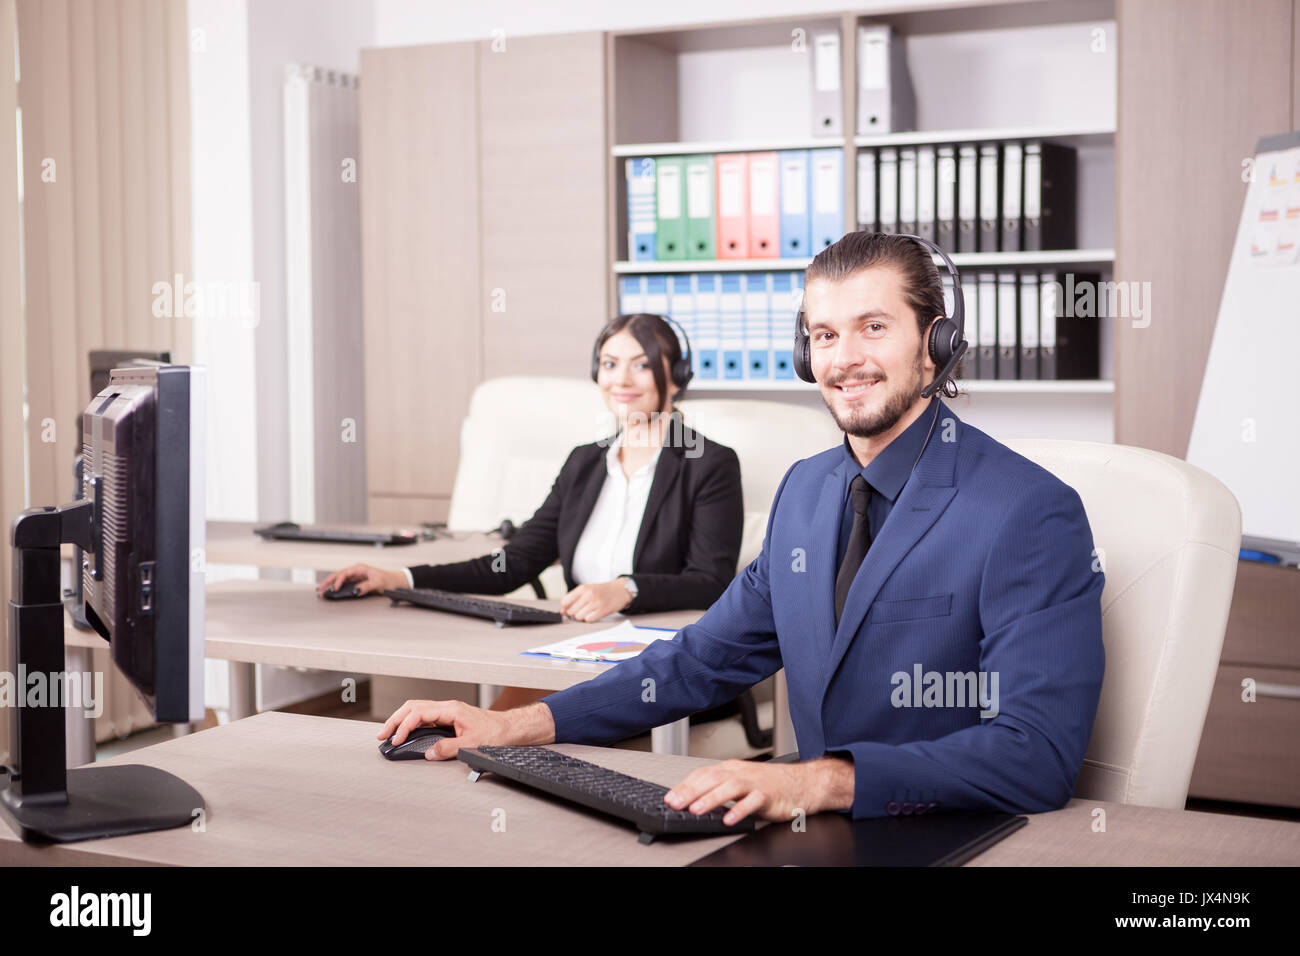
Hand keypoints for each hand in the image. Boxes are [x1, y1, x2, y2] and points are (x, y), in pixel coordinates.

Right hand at [316, 563, 405, 597]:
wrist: (396, 582)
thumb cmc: (389, 580)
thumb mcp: (379, 583)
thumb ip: (367, 586)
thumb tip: (356, 590)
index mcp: (360, 568)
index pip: (345, 574)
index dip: (339, 581)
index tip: (335, 589)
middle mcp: (356, 571)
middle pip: (338, 575)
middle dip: (328, 582)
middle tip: (319, 589)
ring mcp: (356, 576)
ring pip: (339, 580)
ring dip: (330, 585)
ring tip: (321, 591)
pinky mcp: (357, 582)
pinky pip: (344, 584)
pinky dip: (336, 588)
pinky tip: (331, 592)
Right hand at [377, 698, 554, 759]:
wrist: (511, 729)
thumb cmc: (497, 733)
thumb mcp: (472, 744)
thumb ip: (448, 749)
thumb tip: (428, 753)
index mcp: (451, 709)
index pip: (419, 713)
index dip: (404, 727)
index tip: (395, 740)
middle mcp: (447, 707)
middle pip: (413, 707)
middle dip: (395, 720)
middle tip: (382, 735)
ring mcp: (448, 712)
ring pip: (417, 710)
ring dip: (401, 721)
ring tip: (389, 734)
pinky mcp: (449, 719)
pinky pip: (424, 717)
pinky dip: (411, 724)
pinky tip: (406, 733)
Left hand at [559, 579, 633, 621]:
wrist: (619, 591)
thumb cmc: (602, 591)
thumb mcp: (587, 590)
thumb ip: (574, 599)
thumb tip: (562, 611)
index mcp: (582, 588)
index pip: (564, 602)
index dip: (565, 608)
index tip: (569, 608)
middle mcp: (588, 595)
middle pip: (571, 611)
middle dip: (574, 613)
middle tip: (581, 610)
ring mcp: (596, 603)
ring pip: (579, 617)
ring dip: (582, 617)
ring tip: (589, 611)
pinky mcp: (602, 610)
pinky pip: (588, 620)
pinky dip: (589, 619)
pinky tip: (593, 614)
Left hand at [664, 757, 853, 825]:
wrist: (801, 784)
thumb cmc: (770, 785)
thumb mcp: (740, 783)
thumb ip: (719, 789)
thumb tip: (692, 801)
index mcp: (731, 769)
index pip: (703, 774)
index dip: (685, 785)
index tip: (670, 798)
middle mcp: (741, 773)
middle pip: (712, 779)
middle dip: (691, 792)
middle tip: (676, 803)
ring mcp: (755, 783)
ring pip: (730, 788)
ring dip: (711, 799)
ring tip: (696, 810)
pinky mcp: (768, 795)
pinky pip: (752, 802)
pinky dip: (739, 810)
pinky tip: (728, 819)